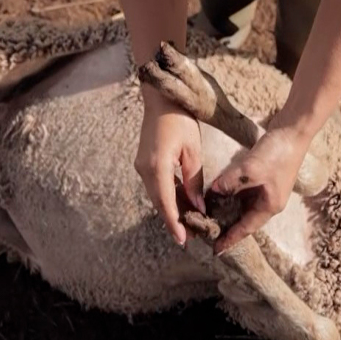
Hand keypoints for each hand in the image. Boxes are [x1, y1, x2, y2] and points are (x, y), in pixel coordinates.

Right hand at [135, 93, 205, 245]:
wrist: (161, 99)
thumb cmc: (180, 120)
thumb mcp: (193, 151)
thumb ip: (194, 181)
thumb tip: (198, 206)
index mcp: (157, 167)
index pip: (166, 203)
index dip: (174, 223)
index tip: (183, 240)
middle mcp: (145, 170)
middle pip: (159, 203)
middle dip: (173, 220)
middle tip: (190, 237)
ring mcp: (141, 167)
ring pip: (157, 196)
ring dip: (171, 209)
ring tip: (189, 222)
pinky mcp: (143, 163)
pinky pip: (156, 186)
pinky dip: (167, 196)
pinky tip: (181, 203)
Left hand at [208, 123, 311, 253]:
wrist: (293, 130)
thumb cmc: (277, 153)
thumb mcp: (251, 169)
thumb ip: (230, 183)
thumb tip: (213, 192)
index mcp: (269, 206)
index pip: (245, 228)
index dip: (230, 239)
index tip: (215, 250)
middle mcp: (268, 201)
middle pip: (244, 219)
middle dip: (226, 225)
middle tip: (206, 231)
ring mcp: (267, 188)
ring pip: (242, 205)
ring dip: (227, 209)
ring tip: (208, 215)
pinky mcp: (264, 176)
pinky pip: (244, 191)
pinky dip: (231, 194)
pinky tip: (217, 193)